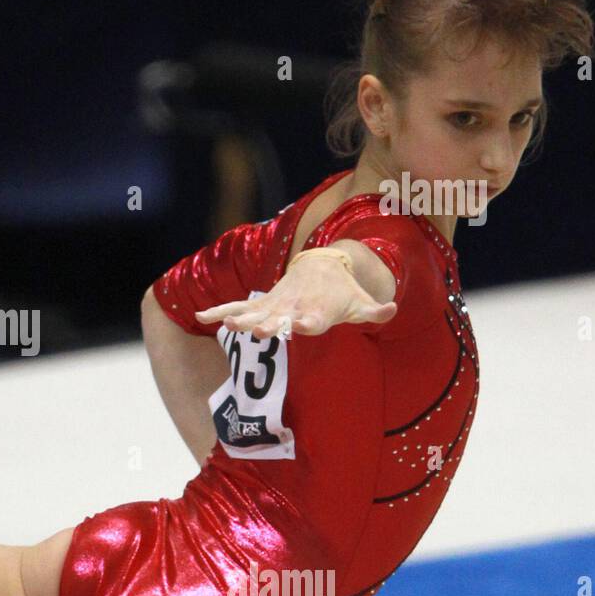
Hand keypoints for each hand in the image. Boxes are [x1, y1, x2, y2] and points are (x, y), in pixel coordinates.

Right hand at [195, 257, 396, 338]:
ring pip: (255, 312)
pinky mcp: (264, 303)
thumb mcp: (362, 303)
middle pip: (280, 318)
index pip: (313, 319)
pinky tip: (201, 315)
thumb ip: (375, 310)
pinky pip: (238, 307)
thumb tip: (392, 308)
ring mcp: (276, 304)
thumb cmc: (345, 293)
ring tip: (226, 325)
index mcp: (319, 310)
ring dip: (240, 319)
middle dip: (268, 324)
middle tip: (256, 331)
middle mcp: (294, 308)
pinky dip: (221, 311)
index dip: (307, 322)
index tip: (300, 325)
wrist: (324, 264)